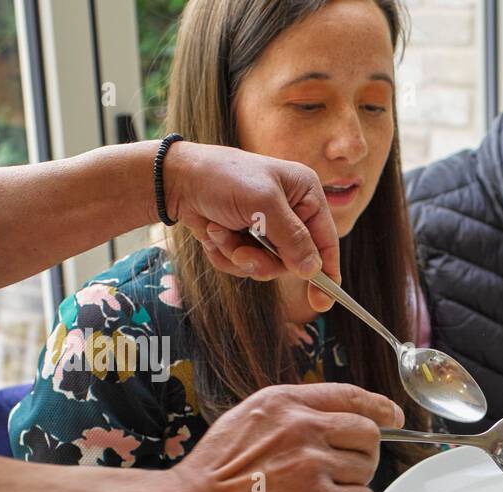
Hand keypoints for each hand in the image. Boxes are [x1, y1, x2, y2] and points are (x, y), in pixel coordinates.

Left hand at [162, 142, 339, 313]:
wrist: (175, 179)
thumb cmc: (221, 178)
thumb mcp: (263, 204)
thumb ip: (292, 238)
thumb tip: (312, 271)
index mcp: (306, 194)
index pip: (326, 241)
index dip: (327, 273)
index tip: (321, 302)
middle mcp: (291, 213)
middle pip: (295, 262)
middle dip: (264, 261)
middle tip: (243, 254)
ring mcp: (268, 229)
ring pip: (267, 267)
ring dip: (240, 256)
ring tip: (220, 232)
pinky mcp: (246, 240)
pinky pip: (245, 266)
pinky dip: (226, 254)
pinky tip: (213, 232)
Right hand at [167, 382, 403, 491]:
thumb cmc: (214, 473)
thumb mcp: (248, 419)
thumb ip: (291, 415)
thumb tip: (336, 420)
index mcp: (285, 401)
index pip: (350, 395)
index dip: (379, 407)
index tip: (393, 416)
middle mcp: (304, 426)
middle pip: (369, 433)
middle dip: (361, 454)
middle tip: (338, 473)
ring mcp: (314, 464)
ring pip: (367, 469)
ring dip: (350, 486)